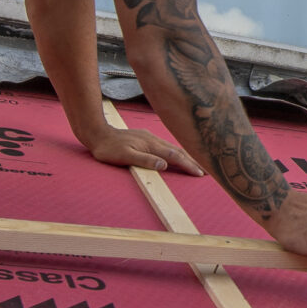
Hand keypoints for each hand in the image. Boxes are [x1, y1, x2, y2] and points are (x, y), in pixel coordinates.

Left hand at [88, 125, 203, 175]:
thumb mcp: (125, 156)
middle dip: (194, 160)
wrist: (98, 134)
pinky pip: (167, 146)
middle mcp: (154, 140)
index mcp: (151, 145)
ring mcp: (151, 138)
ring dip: (187, 156)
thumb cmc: (108, 149)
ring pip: (174, 147)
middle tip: (208, 169)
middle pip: (179, 151)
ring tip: (198, 162)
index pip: (175, 157)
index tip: (201, 173)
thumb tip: (165, 165)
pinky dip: (177, 152)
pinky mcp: (146, 138)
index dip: (189, 165)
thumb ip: (145, 160)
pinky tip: (178, 154)